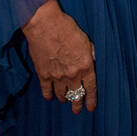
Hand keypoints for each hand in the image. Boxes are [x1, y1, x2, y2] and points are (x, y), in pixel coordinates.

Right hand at [22, 0, 96, 114]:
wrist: (46, 25)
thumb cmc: (67, 29)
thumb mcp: (86, 40)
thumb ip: (90, 53)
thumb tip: (93, 60)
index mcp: (85, 66)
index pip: (91, 88)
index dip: (91, 99)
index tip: (90, 108)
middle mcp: (72, 74)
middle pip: (76, 95)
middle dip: (77, 104)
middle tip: (77, 110)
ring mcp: (57, 76)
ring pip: (62, 94)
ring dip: (64, 99)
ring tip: (64, 100)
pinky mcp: (43, 74)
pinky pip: (46, 90)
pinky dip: (48, 95)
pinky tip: (49, 97)